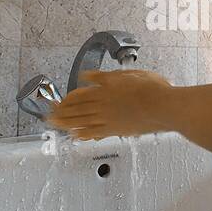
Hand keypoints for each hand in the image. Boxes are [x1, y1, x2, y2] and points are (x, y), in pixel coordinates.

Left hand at [47, 69, 174, 140]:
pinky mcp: (116, 130)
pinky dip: (84, 134)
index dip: (66, 99)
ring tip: (55, 126)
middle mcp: (102, 105)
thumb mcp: (126, 74)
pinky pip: (95, 133)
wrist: (163, 106)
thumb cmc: (151, 88)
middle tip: (48, 116)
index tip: (57, 101)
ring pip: (81, 121)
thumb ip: (104, 77)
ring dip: (66, 124)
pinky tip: (77, 136)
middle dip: (60, 113)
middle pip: (76, 110)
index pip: (79, 95)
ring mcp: (108, 119)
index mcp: (104, 90)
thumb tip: (87, 76)